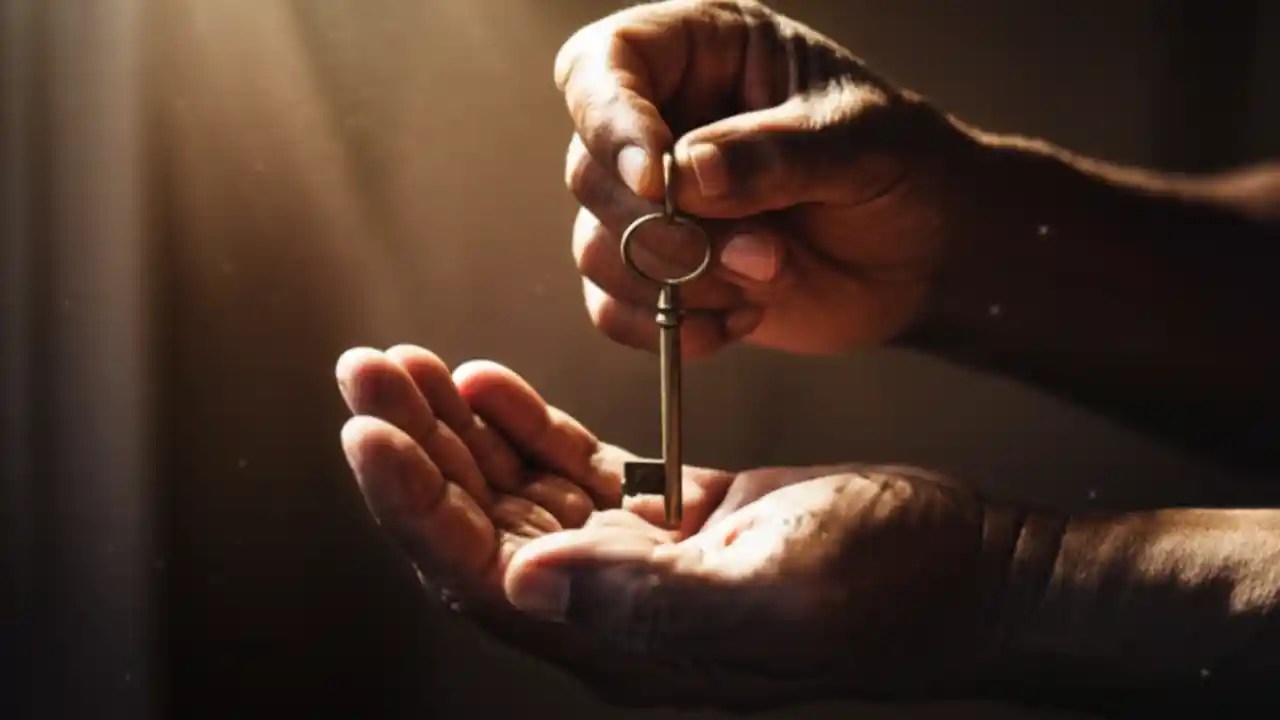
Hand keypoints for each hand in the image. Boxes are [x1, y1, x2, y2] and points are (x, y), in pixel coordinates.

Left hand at [336, 345, 998, 707]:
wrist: (971, 565)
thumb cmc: (894, 585)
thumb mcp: (774, 588)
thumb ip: (647, 595)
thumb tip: (525, 583)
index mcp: (625, 640)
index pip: (481, 575)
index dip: (414, 505)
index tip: (367, 428)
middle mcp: (615, 607)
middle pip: (479, 530)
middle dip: (415, 450)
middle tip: (365, 368)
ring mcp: (641, 560)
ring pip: (515, 495)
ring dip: (455, 430)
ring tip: (405, 364)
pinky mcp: (674, 517)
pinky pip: (574, 470)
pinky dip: (524, 426)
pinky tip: (485, 384)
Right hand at [558, 0, 980, 357]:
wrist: (928, 254)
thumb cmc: (903, 167)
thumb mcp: (860, 142)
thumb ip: (777, 154)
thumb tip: (689, 174)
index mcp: (700, 54)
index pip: (602, 66)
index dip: (610, 120)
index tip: (658, 178)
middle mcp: (660, 125)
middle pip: (588, 171)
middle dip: (666, 228)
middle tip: (760, 252)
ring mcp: (654, 206)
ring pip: (597, 247)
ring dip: (681, 282)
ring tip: (770, 276)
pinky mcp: (660, 276)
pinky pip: (614, 310)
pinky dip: (670, 330)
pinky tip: (740, 323)